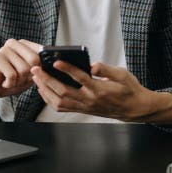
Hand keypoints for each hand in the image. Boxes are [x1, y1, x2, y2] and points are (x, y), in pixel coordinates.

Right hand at [0, 38, 42, 99]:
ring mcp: (3, 49)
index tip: (32, 75)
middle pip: (34, 60)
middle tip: (19, 78)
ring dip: (19, 81)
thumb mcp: (29, 76)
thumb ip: (38, 69)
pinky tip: (4, 82)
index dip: (40, 68)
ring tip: (10, 80)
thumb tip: (42, 66)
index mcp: (23, 44)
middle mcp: (13, 43)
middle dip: (29, 75)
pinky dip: (10, 84)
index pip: (42, 52)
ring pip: (23, 69)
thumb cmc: (12, 81)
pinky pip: (12, 75)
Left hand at [30, 61, 161, 121]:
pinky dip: (50, 99)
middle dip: (47, 80)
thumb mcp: (122, 75)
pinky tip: (44, 90)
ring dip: (45, 90)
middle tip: (36, 69)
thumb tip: (93, 65)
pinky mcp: (82, 110)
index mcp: (100, 90)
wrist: (135, 108)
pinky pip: (62, 107)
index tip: (56, 62)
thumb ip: (106, 69)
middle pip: (64, 91)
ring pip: (60, 102)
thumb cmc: (129, 89)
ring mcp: (85, 107)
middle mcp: (90, 100)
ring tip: (37, 78)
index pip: (80, 79)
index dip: (67, 70)